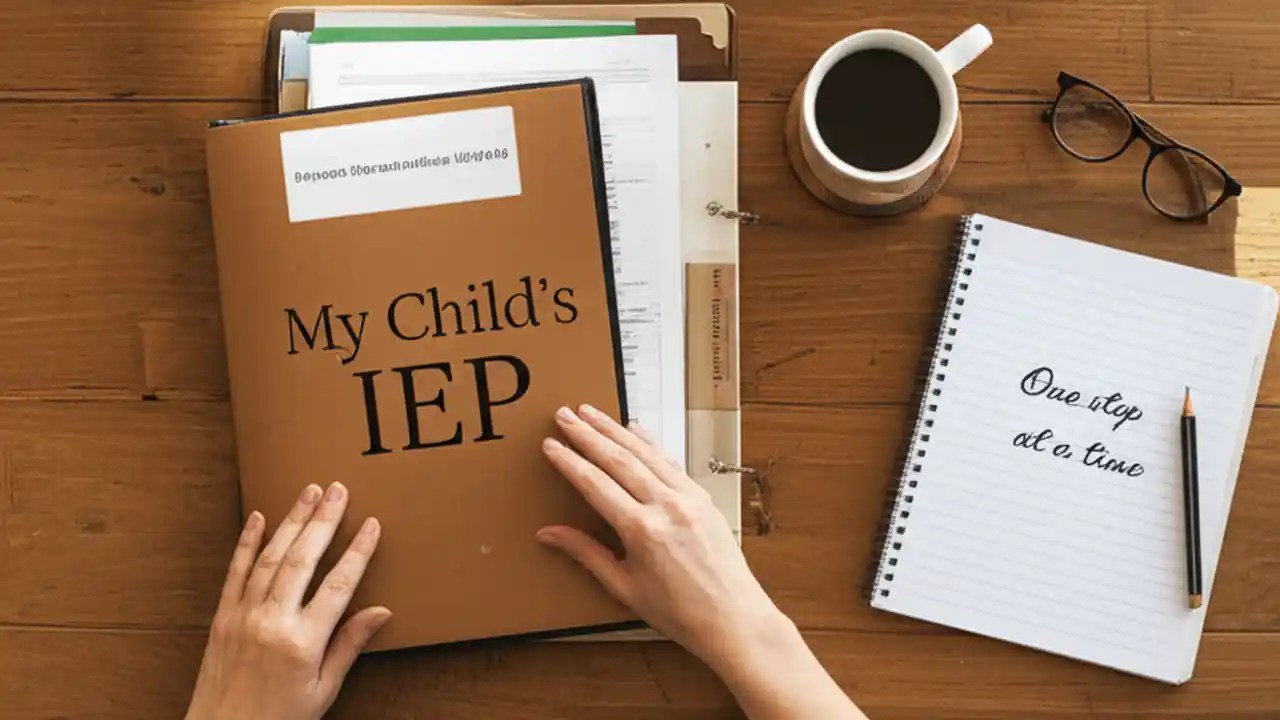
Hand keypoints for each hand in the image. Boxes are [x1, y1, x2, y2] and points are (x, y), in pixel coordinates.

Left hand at [186, 482, 389, 719]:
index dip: (358, 551)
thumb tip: (380, 612)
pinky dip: (246, 542)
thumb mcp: (324, 690)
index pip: (339, 585)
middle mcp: (272, 621)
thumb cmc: (278, 718)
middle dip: (323, 520)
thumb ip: (349, 645)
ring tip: (308, 493)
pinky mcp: (222, 617)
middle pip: (303, 559)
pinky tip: (258, 517)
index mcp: (303, 642)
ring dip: (291, 521)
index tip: (371, 525)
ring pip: (270, 557)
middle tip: (338, 489)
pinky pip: (236, 571)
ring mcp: (244, 615)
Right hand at [536, 405, 781, 666]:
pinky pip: (670, 462)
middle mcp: (666, 506)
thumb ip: (586, 553)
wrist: (733, 618)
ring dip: (615, 430)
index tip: (550, 444)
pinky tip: (634, 429)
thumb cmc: (678, 612)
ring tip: (591, 412)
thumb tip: (547, 533)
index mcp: (641, 530)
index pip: (595, 484)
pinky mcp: (703, 497)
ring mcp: (688, 498)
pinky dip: (649, 443)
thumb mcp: (624, 587)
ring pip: (645, 453)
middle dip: (588, 435)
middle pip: (618, 459)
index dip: (570, 462)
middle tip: (563, 414)